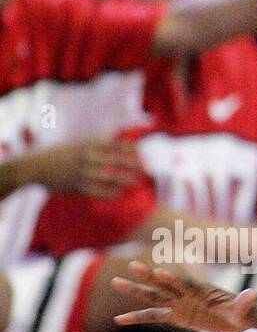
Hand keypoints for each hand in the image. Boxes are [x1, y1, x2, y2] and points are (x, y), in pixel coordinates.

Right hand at [28, 138, 143, 197]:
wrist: (33, 166)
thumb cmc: (58, 155)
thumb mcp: (76, 144)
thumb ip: (94, 142)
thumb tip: (114, 136)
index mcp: (85, 145)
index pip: (113, 144)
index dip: (130, 149)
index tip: (143, 153)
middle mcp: (85, 157)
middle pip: (116, 160)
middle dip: (133, 165)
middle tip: (146, 170)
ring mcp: (81, 172)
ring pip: (109, 176)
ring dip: (125, 180)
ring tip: (137, 183)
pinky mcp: (76, 185)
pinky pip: (98, 191)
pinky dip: (110, 193)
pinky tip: (120, 194)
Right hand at [111, 261, 256, 331]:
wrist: (240, 315)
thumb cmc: (244, 312)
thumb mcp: (246, 311)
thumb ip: (245, 304)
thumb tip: (251, 295)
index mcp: (201, 291)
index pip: (185, 284)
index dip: (173, 279)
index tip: (159, 272)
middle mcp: (186, 295)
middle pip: (164, 285)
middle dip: (148, 277)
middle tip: (131, 265)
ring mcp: (179, 304)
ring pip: (153, 297)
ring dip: (136, 291)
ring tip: (115, 282)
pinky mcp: (177, 316)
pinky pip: (154, 316)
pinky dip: (137, 318)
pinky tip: (119, 320)